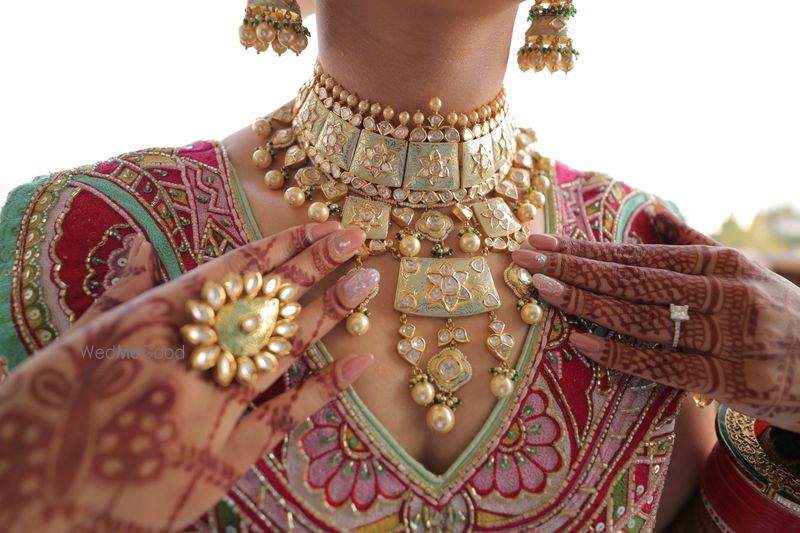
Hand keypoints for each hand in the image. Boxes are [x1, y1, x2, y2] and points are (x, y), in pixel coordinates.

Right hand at [0, 222, 378, 531]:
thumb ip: (118, 294)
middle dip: (315, 268)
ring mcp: (212, 410)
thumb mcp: (74, 347)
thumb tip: (134, 242)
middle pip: (266, 303)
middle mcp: (188, 359)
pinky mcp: (225, 459)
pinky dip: (326, 387)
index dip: (282, 246)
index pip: (232, 272)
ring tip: (366, 282)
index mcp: (148, 324)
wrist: (36, 514)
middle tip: (356, 240)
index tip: (319, 225)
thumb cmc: (44, 425)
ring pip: (283, 350)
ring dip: (329, 313)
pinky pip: (286, 416)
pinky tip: (360, 360)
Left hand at [512, 205, 799, 431]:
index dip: (585, 249)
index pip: (639, 255)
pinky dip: (620, 353)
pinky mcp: (733, 381)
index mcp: (723, 264)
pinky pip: (665, 365)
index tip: (541, 241)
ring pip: (644, 319)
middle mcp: (727, 294)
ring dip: (587, 304)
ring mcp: (731, 338)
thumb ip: (694, 245)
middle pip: (634, 281)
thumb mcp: (745, 272)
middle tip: (524, 259)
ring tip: (542, 290)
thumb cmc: (776, 316)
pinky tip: (581, 341)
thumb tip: (649, 212)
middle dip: (573, 269)